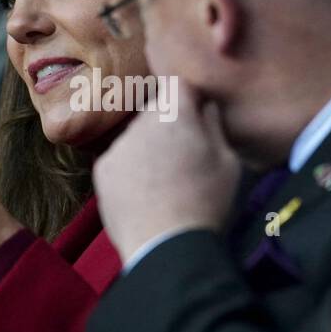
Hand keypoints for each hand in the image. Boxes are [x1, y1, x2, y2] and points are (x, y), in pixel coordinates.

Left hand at [94, 78, 240, 263]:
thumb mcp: (228, 163)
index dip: (190, 97)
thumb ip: (215, 126)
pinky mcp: (103, 169)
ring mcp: (118, 146)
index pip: (179, 84)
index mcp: (176, 115)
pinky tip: (147, 193)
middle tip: (185, 156)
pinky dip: (132, 169)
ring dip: (149, 147)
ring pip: (137, 135)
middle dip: (170, 124)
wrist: (166, 247)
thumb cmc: (206, 203)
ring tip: (166, 182)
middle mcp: (141, 123)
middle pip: (156, 110)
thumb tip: (206, 106)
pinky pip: (120, 158)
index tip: (198, 115)